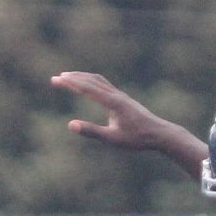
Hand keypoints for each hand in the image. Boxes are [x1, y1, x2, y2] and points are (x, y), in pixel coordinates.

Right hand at [51, 71, 206, 177]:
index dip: (69, 83)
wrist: (159, 134)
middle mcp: (116, 95)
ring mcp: (120, 96)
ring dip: (82, 77)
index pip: (86, 88)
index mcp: (112, 102)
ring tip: (67, 78)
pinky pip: (104, 85)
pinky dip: (91, 81)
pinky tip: (88, 86)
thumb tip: (70, 124)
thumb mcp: (112, 139)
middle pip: (91, 80)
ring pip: (98, 80)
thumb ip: (91, 131)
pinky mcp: (123, 99)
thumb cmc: (137, 138)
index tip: (55, 80)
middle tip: (55, 78)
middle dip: (72, 78)